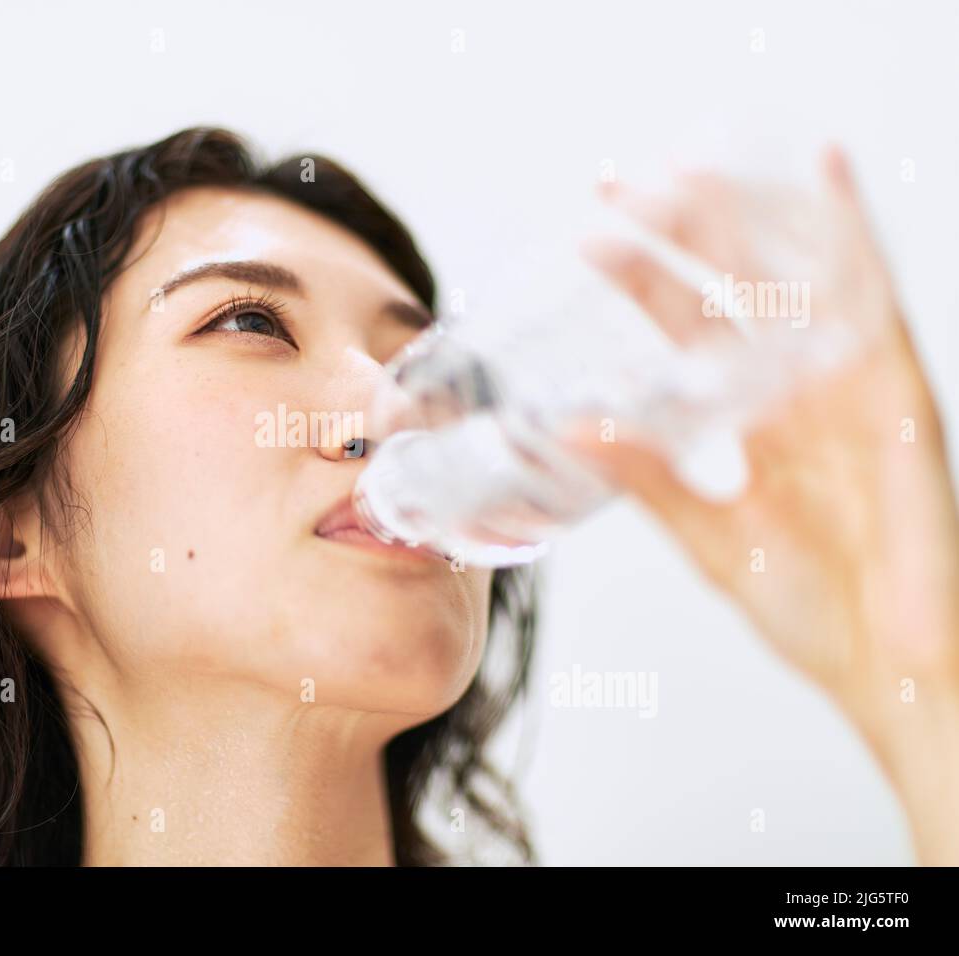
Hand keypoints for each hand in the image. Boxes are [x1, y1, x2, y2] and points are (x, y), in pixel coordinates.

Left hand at [570, 147, 958, 863]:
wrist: (892, 667)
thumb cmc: (811, 608)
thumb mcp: (709, 538)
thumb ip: (649, 479)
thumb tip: (574, 425)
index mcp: (750, 420)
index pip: (686, 331)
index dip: (641, 280)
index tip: (590, 237)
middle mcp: (794, 389)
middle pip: (732, 288)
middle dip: (679, 232)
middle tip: (623, 184)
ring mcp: (846, 384)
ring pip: (794, 275)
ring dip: (745, 215)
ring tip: (694, 161)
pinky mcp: (895, 392)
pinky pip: (875, 296)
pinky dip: (853, 231)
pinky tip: (824, 167)